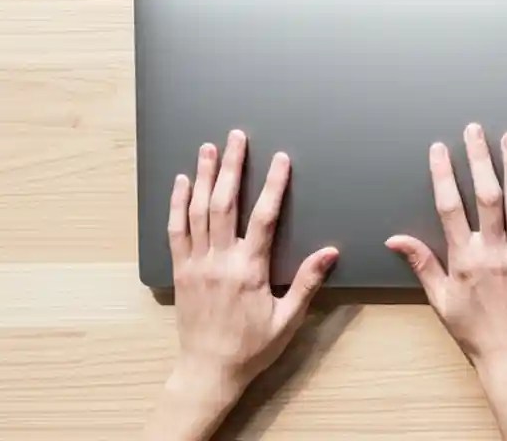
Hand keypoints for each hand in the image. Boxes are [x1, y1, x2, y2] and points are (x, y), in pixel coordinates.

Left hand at [143, 130, 338, 440]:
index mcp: (249, 270)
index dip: (272, 185)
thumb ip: (307, 281)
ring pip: (197, 211)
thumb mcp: (288, 318)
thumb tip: (330, 252)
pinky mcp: (181, 271)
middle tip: (236, 137)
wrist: (209, 370)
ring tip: (208, 148)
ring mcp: (196, 264)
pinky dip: (178, 204)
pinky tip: (181, 183)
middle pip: (224, 203)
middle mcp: (219, 261)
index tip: (280, 159)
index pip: (263, 217)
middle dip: (230, 166)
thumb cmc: (252, 347)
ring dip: (202, 176)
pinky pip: (176, 230)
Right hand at [387, 124, 506, 440]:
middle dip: (480, 159)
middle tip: (475, 130)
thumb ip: (421, 263)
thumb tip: (395, 238)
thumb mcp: (440, 299)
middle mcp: (493, 252)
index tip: (440, 149)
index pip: (450, 207)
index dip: (444, 174)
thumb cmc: (474, 330)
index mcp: (464, 259)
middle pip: (486, 195)